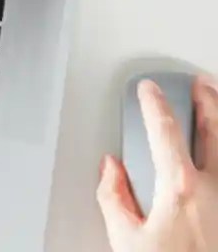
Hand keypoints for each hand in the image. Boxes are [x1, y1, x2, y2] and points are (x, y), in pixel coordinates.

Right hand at [97, 76, 217, 251]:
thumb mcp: (125, 240)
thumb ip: (114, 198)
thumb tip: (111, 171)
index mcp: (179, 186)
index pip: (164, 128)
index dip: (154, 103)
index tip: (150, 90)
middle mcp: (215, 188)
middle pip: (214, 128)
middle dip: (206, 99)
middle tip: (199, 84)